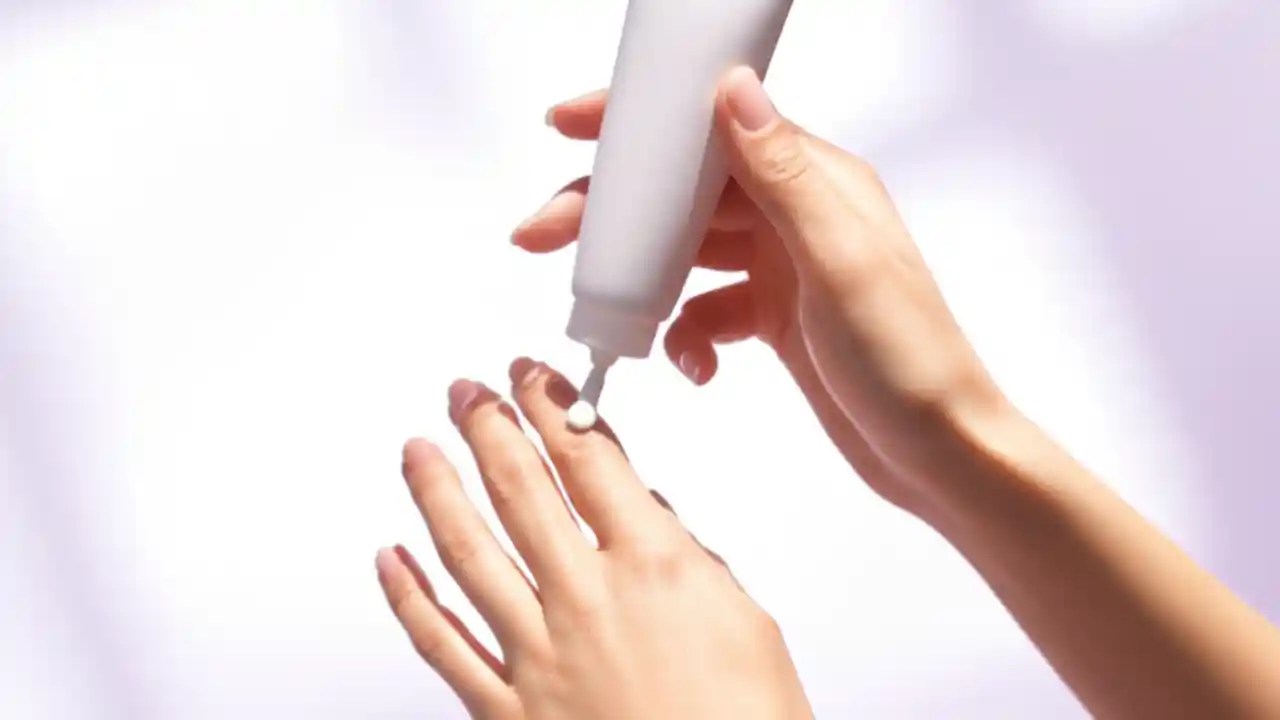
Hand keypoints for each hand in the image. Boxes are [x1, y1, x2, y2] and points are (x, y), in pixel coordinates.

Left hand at [376, 359, 812, 718]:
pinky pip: (442, 643)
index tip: (534, 375)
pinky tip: (389, 559)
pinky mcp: (508, 709)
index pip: (588, 460)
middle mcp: (586, 599)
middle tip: (467, 391)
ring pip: (468, 551)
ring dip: (436, 490)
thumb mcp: (745, 621)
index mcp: (654, 567)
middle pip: (520, 490)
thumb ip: (691, 558)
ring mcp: (538, 654)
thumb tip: (647, 512)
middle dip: (487, 428)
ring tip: (418, 447)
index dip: (552, 405)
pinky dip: (407, 598)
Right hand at [514, 68, 1003, 512]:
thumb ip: (783, 175)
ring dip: (641, 281)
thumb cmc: (906, 359)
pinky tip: (689, 365)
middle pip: (683, 195)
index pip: (711, 129)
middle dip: (611, 212)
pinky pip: (706, 309)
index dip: (638, 127)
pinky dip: (685, 333)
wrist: (939, 452)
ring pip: (686, 253)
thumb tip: (733, 88)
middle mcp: (796, 215)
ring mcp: (783, 268)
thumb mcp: (839, 261)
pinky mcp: (775, 318)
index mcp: (816, 182)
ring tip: (607, 316)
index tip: (569, 127)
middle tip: (541, 235)